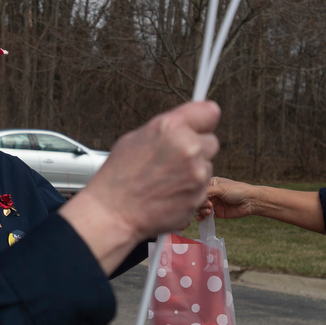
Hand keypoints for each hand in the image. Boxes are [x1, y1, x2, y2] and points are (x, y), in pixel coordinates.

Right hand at [62, 101, 220, 273]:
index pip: (209, 111)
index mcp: (170, 127)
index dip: (203, 119)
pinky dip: (190, 190)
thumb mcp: (136, 138)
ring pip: (207, 166)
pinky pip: (202, 187)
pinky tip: (169, 193)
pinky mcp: (199, 196)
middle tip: (175, 159)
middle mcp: (188, 147)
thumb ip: (168, 129)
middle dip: (198, 148)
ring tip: (166, 180)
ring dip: (193, 171)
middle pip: (211, 141)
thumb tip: (186, 125)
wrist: (113, 213)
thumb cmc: (119, 177)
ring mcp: (196, 173)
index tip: (201, 124)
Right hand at [196, 177, 260, 220]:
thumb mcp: (221, 188)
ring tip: (209, 211)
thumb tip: (195, 196)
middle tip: (209, 205)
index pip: (199, 190)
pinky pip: (206, 216)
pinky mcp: (218, 213)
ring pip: (201, 208)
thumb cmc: (237, 190)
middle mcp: (212, 193)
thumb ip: (207, 192)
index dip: (198, 195)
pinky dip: (202, 218)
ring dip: (202, 211)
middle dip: (201, 204)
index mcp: (212, 184)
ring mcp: (214, 204)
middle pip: (199, 200)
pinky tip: (201, 219)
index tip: (202, 199)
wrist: (250, 201)